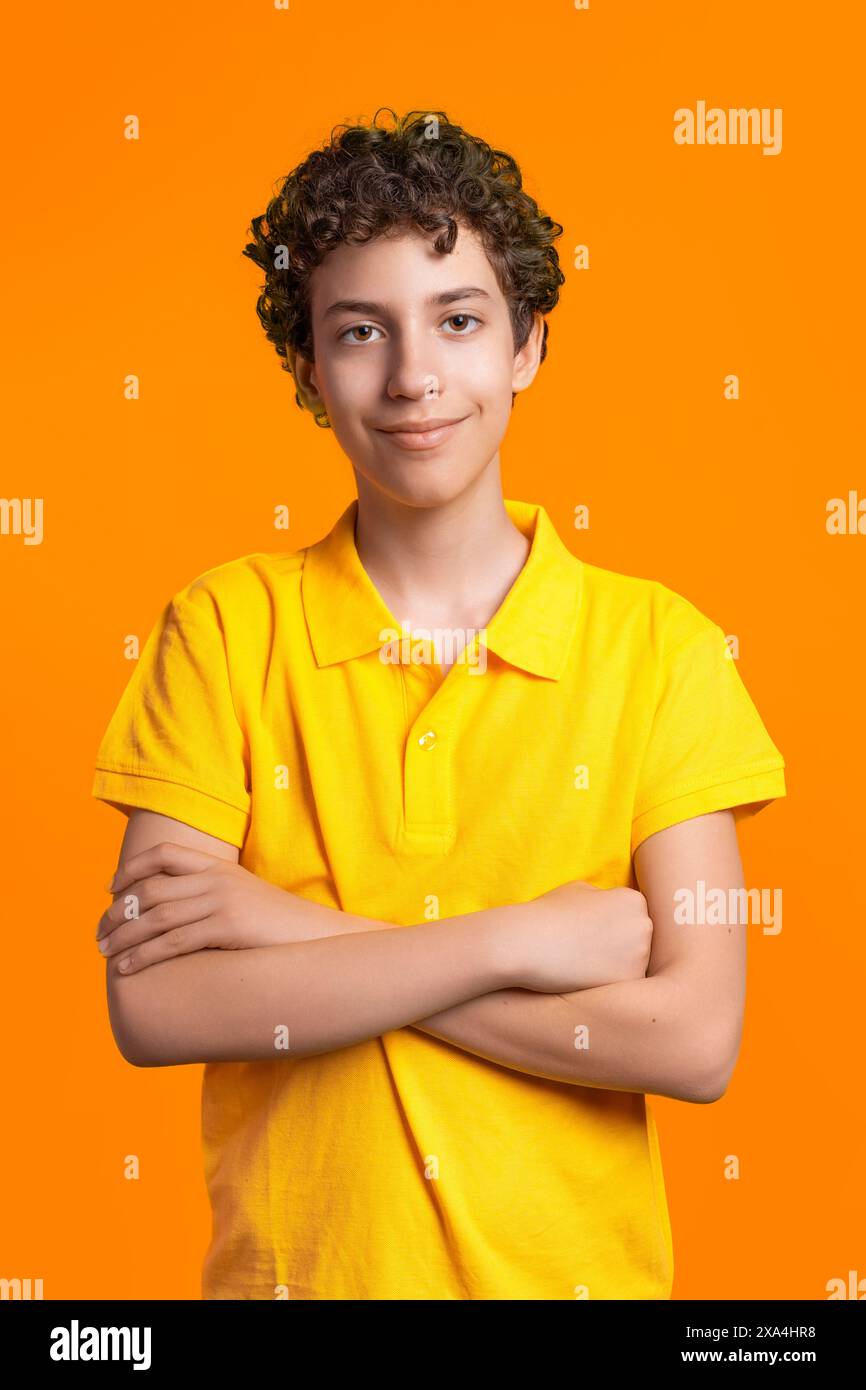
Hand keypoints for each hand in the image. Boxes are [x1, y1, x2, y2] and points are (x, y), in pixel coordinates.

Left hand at [95, 841, 303, 973]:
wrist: (316, 936)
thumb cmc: (277, 926)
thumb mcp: (243, 898)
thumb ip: (211, 896)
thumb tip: (175, 913)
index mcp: (219, 866)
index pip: (164, 854)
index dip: (132, 869)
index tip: (111, 890)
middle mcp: (216, 878)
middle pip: (151, 889)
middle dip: (118, 912)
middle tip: (99, 934)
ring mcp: (222, 901)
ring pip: (156, 917)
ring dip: (124, 937)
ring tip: (105, 953)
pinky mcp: (227, 926)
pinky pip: (173, 941)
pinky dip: (144, 956)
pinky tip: (128, 968)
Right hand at [508, 880, 652, 992]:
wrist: (528, 943)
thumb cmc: (549, 914)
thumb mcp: (579, 890)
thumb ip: (603, 899)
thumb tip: (610, 908)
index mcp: (633, 900)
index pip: (632, 918)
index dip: (609, 927)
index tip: (588, 933)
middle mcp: (644, 925)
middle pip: (638, 942)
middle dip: (618, 948)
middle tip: (586, 951)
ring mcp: (640, 956)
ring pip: (633, 965)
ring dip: (615, 968)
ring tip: (583, 964)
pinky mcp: (629, 983)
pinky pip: (624, 986)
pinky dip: (608, 986)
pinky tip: (585, 979)